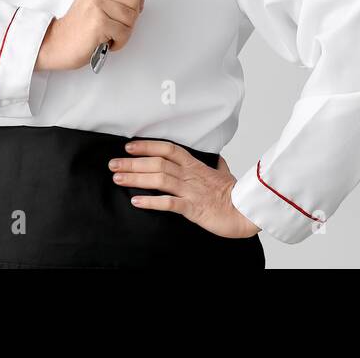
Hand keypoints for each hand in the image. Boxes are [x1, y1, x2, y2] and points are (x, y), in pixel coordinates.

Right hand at [35, 0, 144, 71]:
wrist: (60, 42)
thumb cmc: (80, 23)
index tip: (131, 3)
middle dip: (130, 16)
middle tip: (114, 21)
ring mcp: (96, 4)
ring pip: (131, 17)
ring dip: (124, 30)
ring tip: (109, 30)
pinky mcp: (98, 22)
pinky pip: (125, 32)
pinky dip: (119, 41)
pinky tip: (107, 38)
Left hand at [110, 140, 261, 238]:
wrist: (246, 212)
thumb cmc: (235, 194)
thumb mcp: (225, 174)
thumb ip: (218, 166)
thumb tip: (218, 159)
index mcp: (196, 165)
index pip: (168, 149)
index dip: (147, 146)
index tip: (129, 146)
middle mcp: (190, 175)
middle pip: (158, 163)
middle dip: (133, 163)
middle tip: (113, 164)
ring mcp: (191, 191)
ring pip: (160, 179)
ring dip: (136, 178)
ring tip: (118, 179)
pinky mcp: (193, 208)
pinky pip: (169, 203)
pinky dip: (151, 201)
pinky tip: (136, 201)